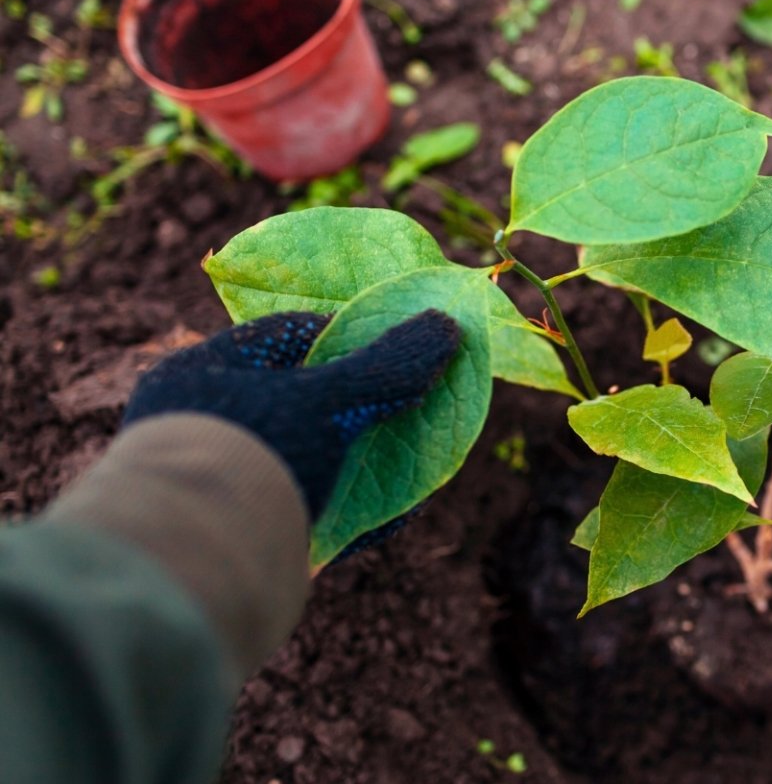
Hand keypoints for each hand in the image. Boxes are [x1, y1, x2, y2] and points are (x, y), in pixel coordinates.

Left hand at [124, 310, 460, 517]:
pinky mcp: (241, 535)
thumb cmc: (253, 457)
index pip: (286, 335)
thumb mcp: (327, 401)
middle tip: (410, 411)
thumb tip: (447, 325)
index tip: (396, 353)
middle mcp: (201, 424)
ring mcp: (220, 481)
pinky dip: (350, 506)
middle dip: (360, 407)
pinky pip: (307, 507)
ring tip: (410, 465)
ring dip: (361, 460)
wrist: (196, 574)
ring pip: (308, 457)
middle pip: (301, 400)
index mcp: (201, 373)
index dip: (349, 337)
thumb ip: (388, 367)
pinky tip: (391, 517)